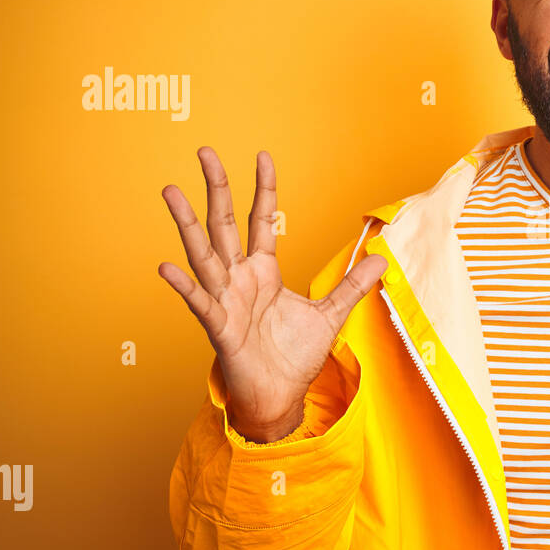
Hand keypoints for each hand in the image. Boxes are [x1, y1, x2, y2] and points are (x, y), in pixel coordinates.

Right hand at [158, 148, 387, 441]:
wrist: (280, 397)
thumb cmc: (294, 357)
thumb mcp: (331, 314)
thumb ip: (353, 285)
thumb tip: (382, 258)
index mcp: (264, 271)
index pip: (262, 219)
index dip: (264, 188)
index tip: (263, 156)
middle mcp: (240, 279)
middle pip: (225, 225)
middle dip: (216, 188)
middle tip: (204, 152)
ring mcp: (226, 301)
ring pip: (204, 255)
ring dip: (187, 224)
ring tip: (171, 192)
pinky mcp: (220, 329)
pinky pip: (200, 303)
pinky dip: (185, 286)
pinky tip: (166, 267)